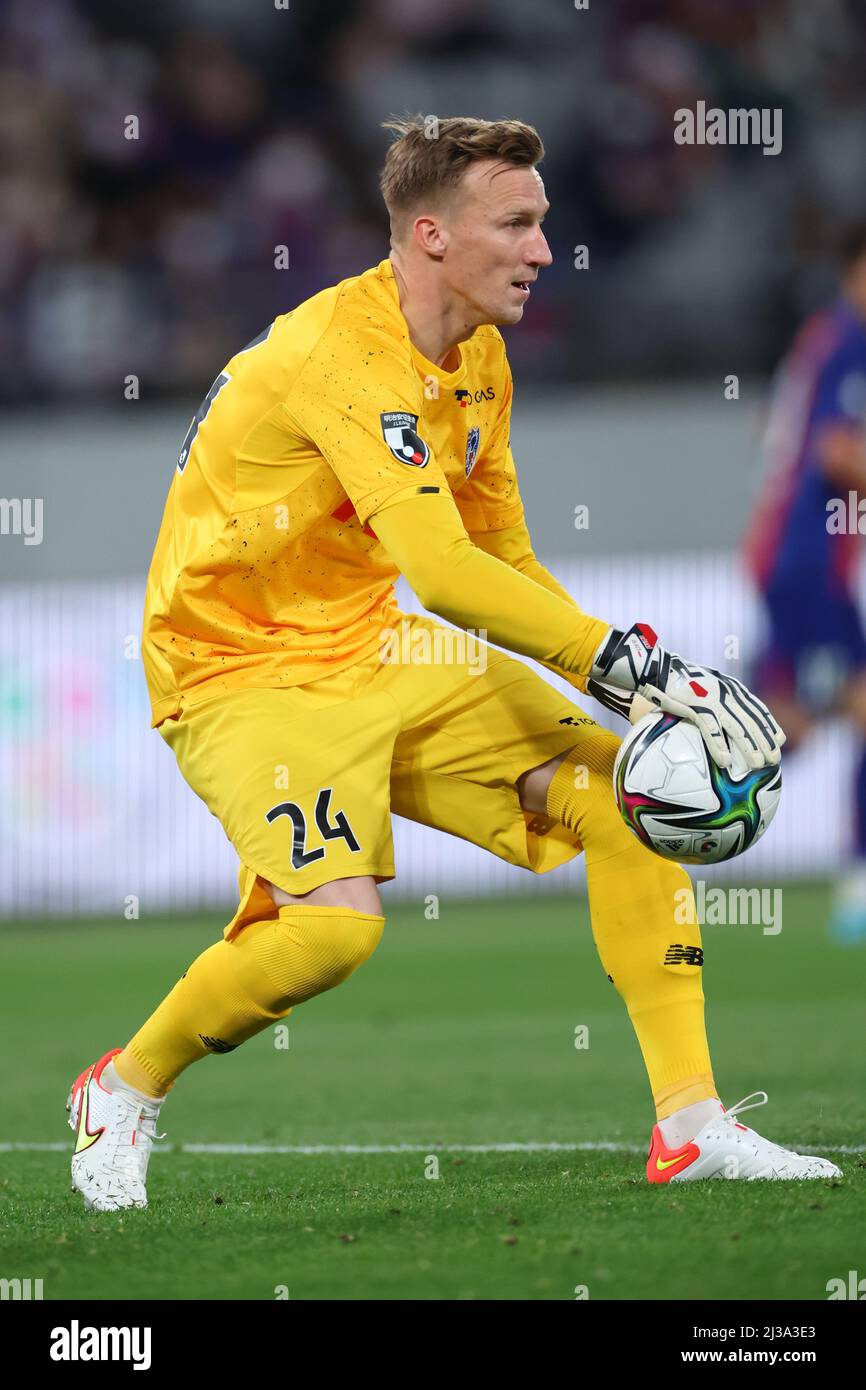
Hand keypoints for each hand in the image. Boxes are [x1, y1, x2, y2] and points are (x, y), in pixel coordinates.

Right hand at [590, 623, 784, 768]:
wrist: (654, 668)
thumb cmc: (674, 680)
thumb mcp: (702, 685)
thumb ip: (715, 698)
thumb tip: (720, 717)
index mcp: (730, 687)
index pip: (756, 706)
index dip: (769, 723)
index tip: (779, 739)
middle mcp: (726, 692)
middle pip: (752, 720)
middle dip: (765, 740)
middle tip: (775, 760)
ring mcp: (711, 698)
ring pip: (737, 726)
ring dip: (750, 747)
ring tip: (759, 764)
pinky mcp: (695, 705)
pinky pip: (711, 729)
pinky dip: (719, 746)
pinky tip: (726, 761)